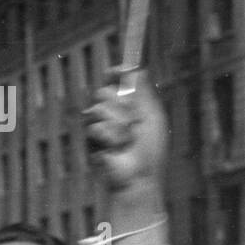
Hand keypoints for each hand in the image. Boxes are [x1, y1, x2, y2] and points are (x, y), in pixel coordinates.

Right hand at [83, 69, 166, 195]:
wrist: (139, 175)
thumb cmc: (151, 150)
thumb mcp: (153, 118)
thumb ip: (145, 93)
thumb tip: (139, 68)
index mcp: (130, 104)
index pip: (117, 81)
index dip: (116, 73)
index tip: (116, 71)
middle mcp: (114, 111)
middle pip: (105, 91)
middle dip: (121, 104)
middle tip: (134, 120)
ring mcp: (101, 123)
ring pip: (99, 106)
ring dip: (117, 123)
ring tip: (127, 139)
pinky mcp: (92, 137)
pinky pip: (95, 125)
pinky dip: (109, 137)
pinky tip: (116, 148)